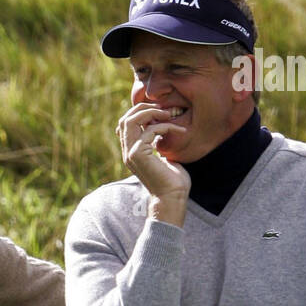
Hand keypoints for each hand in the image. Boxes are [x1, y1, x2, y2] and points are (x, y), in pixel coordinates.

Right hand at [117, 104, 190, 225]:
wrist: (173, 197)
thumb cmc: (172, 180)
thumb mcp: (162, 155)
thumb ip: (156, 141)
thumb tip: (159, 126)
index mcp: (132, 151)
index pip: (126, 124)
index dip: (141, 113)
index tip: (161, 113)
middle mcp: (128, 152)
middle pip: (125, 118)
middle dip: (144, 108)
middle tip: (163, 110)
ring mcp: (131, 153)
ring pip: (130, 120)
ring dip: (150, 113)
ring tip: (168, 115)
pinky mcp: (138, 154)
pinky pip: (151, 130)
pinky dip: (167, 127)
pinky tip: (180, 132)